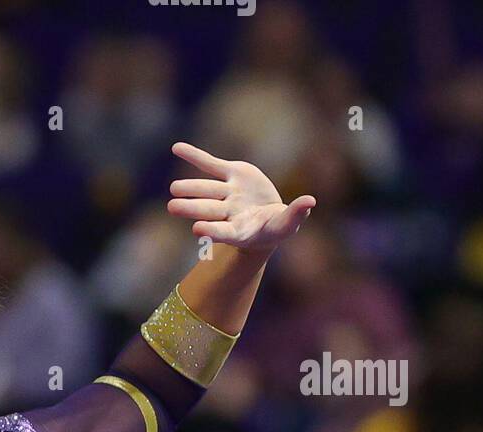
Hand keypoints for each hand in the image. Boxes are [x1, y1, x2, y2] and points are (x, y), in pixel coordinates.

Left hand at [166, 142, 315, 253]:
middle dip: (191, 208)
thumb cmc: (276, 227)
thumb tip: (310, 202)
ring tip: (173, 188)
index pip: (224, 232)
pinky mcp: (231, 174)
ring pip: (207, 189)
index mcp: (240, 230)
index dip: (212, 231)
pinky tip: (176, 147)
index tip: (197, 229)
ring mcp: (228, 193)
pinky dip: (194, 155)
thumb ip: (296, 214)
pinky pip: (210, 164)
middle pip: (209, 210)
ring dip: (190, 187)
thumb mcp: (289, 224)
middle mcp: (229, 213)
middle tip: (172, 207)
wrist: (267, 218)